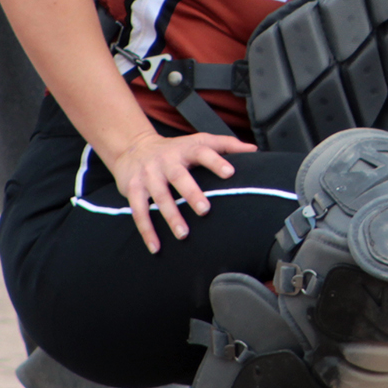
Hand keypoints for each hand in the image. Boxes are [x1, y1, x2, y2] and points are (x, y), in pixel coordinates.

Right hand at [104, 130, 255, 253]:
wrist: (133, 147)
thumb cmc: (176, 149)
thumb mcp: (199, 141)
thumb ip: (226, 144)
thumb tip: (254, 149)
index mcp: (186, 149)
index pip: (203, 152)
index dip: (216, 161)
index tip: (230, 173)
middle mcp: (167, 160)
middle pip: (179, 176)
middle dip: (191, 193)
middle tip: (205, 210)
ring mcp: (149, 174)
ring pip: (160, 196)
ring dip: (171, 216)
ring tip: (183, 234)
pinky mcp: (133, 188)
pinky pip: (139, 211)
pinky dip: (147, 230)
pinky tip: (155, 247)